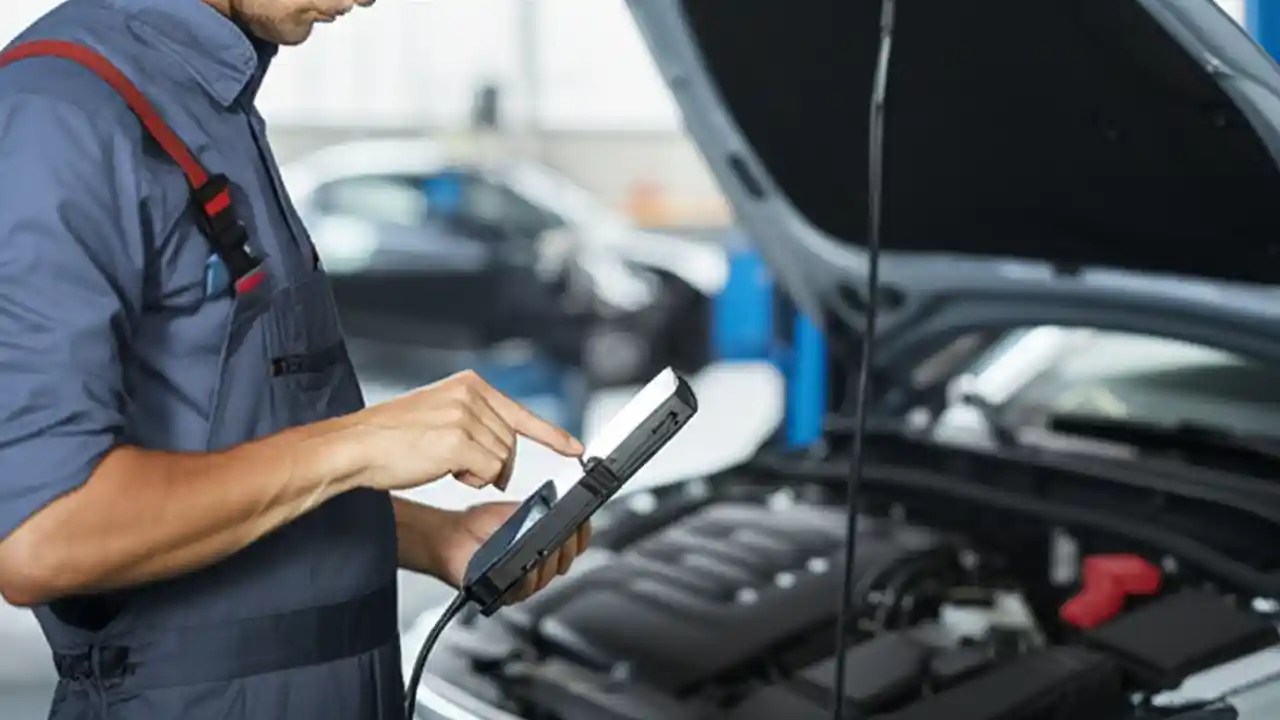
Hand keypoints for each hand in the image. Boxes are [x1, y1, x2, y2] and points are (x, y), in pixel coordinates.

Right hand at [346, 370, 581, 491]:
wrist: (355, 446)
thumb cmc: (389, 437)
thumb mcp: (438, 415)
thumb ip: (472, 420)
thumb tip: (502, 449)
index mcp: (468, 385)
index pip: (520, 412)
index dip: (551, 434)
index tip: (576, 448)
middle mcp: (471, 395)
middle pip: (511, 442)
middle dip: (493, 463)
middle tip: (460, 466)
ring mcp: (466, 416)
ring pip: (502, 459)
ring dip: (478, 473)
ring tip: (443, 463)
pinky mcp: (459, 441)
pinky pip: (489, 472)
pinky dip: (472, 480)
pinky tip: (445, 470)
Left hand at [435, 502, 591, 602]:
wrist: (451, 537)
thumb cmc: (476, 525)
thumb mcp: (510, 511)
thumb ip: (535, 512)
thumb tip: (556, 509)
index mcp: (542, 541)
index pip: (574, 542)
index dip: (581, 535)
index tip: (581, 525)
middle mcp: (536, 563)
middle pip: (564, 562)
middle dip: (567, 549)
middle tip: (563, 537)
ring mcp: (523, 579)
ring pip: (546, 578)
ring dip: (548, 565)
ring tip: (544, 550)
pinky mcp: (506, 592)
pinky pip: (523, 590)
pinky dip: (527, 580)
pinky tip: (527, 569)